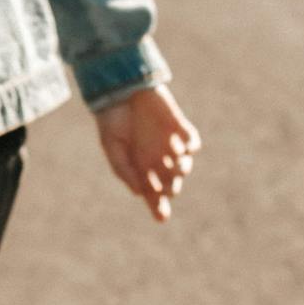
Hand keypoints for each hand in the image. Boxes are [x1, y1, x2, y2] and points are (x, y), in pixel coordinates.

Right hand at [94, 83, 198, 220]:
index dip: (158, 208)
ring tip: (171, 161)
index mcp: (140, 168)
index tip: (161, 217)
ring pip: (184, 166)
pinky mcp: (179, 126)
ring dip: (181, 168)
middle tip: (162, 183)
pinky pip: (192, 141)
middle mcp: (157, 159)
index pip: (153, 195)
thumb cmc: (112, 119)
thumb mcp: (111, 147)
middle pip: (171, 184)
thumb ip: (124, 169)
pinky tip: (180, 145)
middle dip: (170, 187)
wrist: (120, 87)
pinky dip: (190, 146)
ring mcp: (170, 144)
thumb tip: (139, 193)